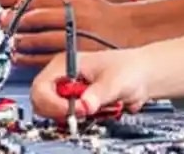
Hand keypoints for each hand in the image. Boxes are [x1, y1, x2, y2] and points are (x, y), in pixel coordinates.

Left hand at [0, 0, 132, 66]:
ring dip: (18, 39)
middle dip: (12, 19)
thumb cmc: (100, 9)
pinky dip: (27, 57)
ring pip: (37, 39)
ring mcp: (75, 36)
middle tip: (3, 20)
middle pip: (33, 16)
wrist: (129, 30)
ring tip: (11, 38)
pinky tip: (20, 54)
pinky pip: (45, 58)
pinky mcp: (75, 56)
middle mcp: (73, 15)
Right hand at [31, 49, 152, 120]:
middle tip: (83, 112)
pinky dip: (81, 120)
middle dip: (61, 111)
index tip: (73, 110)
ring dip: (74, 116)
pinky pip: (69, 118)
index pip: (41, 86)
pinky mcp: (77, 104)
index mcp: (66, 64)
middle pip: (42, 101)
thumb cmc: (129, 68)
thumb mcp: (115, 80)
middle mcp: (63, 77)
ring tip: (94, 108)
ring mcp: (69, 91)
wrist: (142, 77)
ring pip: (55, 112)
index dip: (52, 102)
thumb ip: (98, 94)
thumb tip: (85, 105)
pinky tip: (96, 111)